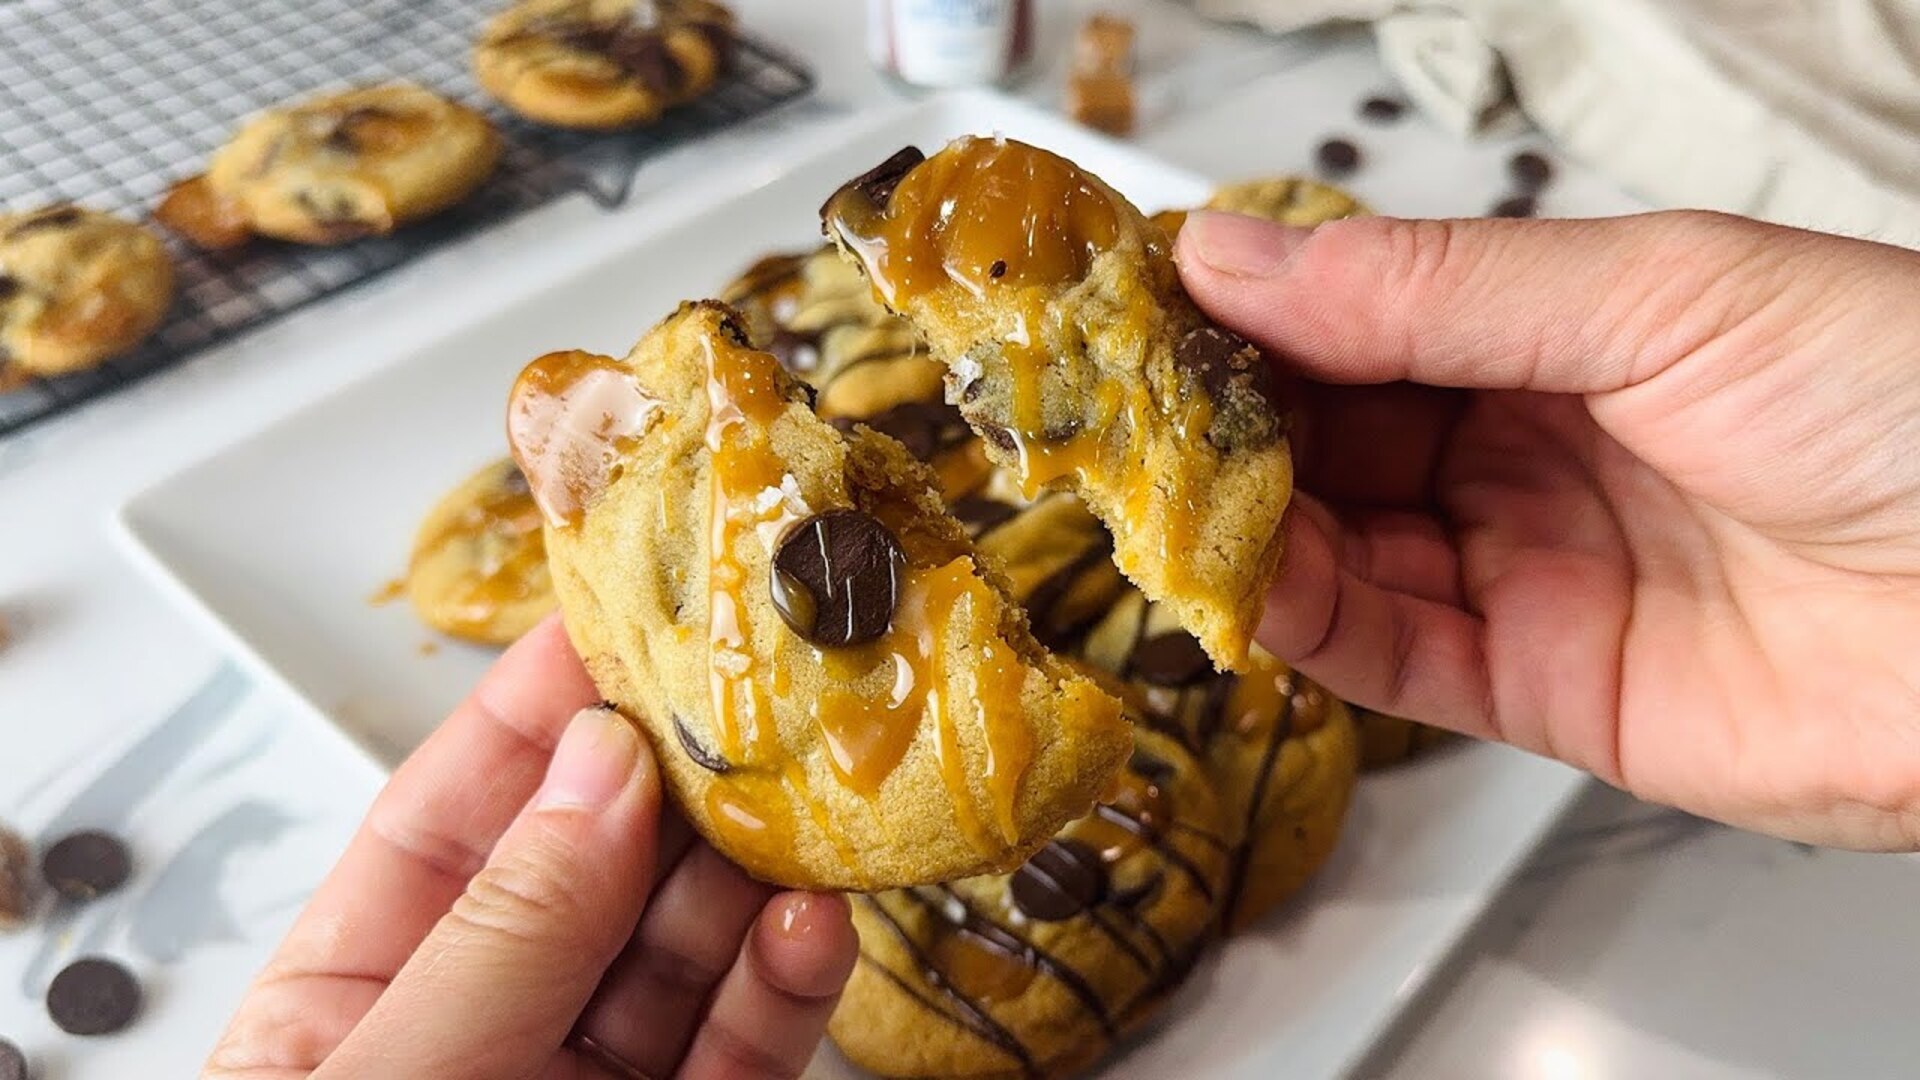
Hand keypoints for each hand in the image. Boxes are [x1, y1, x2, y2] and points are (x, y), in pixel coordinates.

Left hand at [206, 617, 856, 1078]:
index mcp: (354, 997)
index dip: (534, 707)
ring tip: (806, 799)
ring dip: (753, 873)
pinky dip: (790, 982)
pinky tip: (813, 924)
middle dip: (676, 778)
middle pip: (594, 866)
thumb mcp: (399, 1074)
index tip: (619, 613)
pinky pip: (745, 1046)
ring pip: (688, 949)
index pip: (452, 812)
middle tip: (756, 690)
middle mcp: (481, 1024)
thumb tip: (601, 766)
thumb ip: (506, 932)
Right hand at [1177, 209, 1919, 849]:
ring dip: (1245, 521)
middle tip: (1126, 407)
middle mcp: (1535, 445)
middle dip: (1227, 420)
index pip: (1364, 313)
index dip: (1254, 308)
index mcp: (1568, 326)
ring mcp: (1532, 567)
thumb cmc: (1909, 403)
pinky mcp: (1542, 686)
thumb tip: (1240, 253)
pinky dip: (1303, 618)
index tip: (1146, 300)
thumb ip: (1435, 290)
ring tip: (1164, 494)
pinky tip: (1243, 578)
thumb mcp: (1658, 294)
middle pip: (1333, 432)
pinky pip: (1388, 650)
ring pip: (1338, 544)